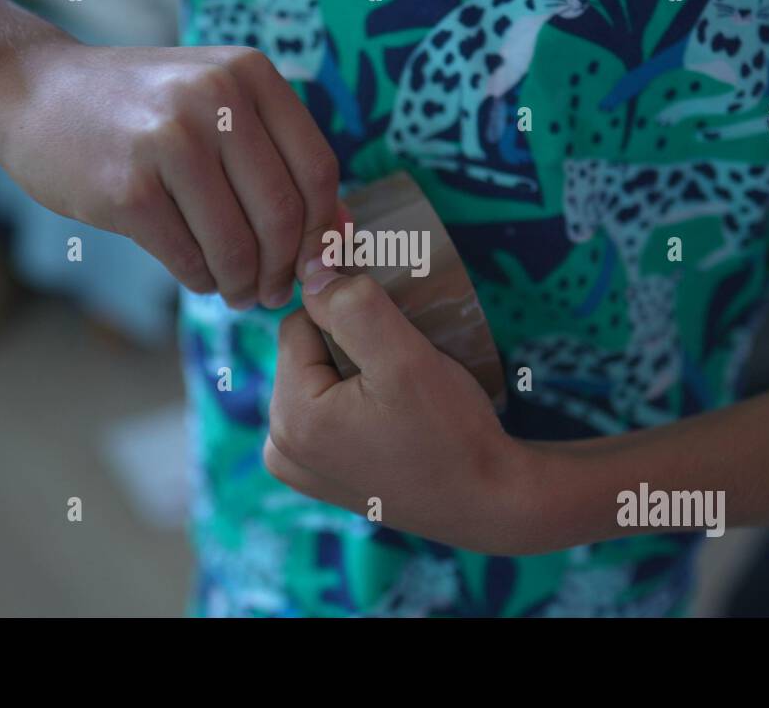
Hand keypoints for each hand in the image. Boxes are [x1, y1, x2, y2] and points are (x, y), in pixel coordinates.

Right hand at [0, 37, 339, 308]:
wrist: (32, 91)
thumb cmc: (138, 109)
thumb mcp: (215, 103)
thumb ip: (277, 155)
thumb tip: (341, 233)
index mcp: (250, 75)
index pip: (318, 171)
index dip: (323, 232)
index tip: (315, 265)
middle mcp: (217, 99)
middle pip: (283, 215)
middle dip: (284, 270)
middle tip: (273, 293)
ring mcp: (170, 142)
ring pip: (238, 245)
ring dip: (243, 285)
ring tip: (238, 293)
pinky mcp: (129, 189)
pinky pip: (189, 259)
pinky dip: (202, 280)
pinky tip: (198, 276)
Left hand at [265, 265, 537, 554]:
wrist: (489, 501)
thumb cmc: (452, 432)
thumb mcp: (406, 357)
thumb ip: (352, 306)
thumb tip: (309, 268)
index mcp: (290, 419)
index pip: (299, 324)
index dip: (349, 318)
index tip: (395, 340)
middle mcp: (280, 449)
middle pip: (305, 354)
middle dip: (350, 347)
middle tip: (402, 371)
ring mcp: (297, 468)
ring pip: (317, 380)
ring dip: (354, 372)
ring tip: (402, 396)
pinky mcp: (319, 477)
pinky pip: (326, 413)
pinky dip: (355, 402)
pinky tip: (392, 416)